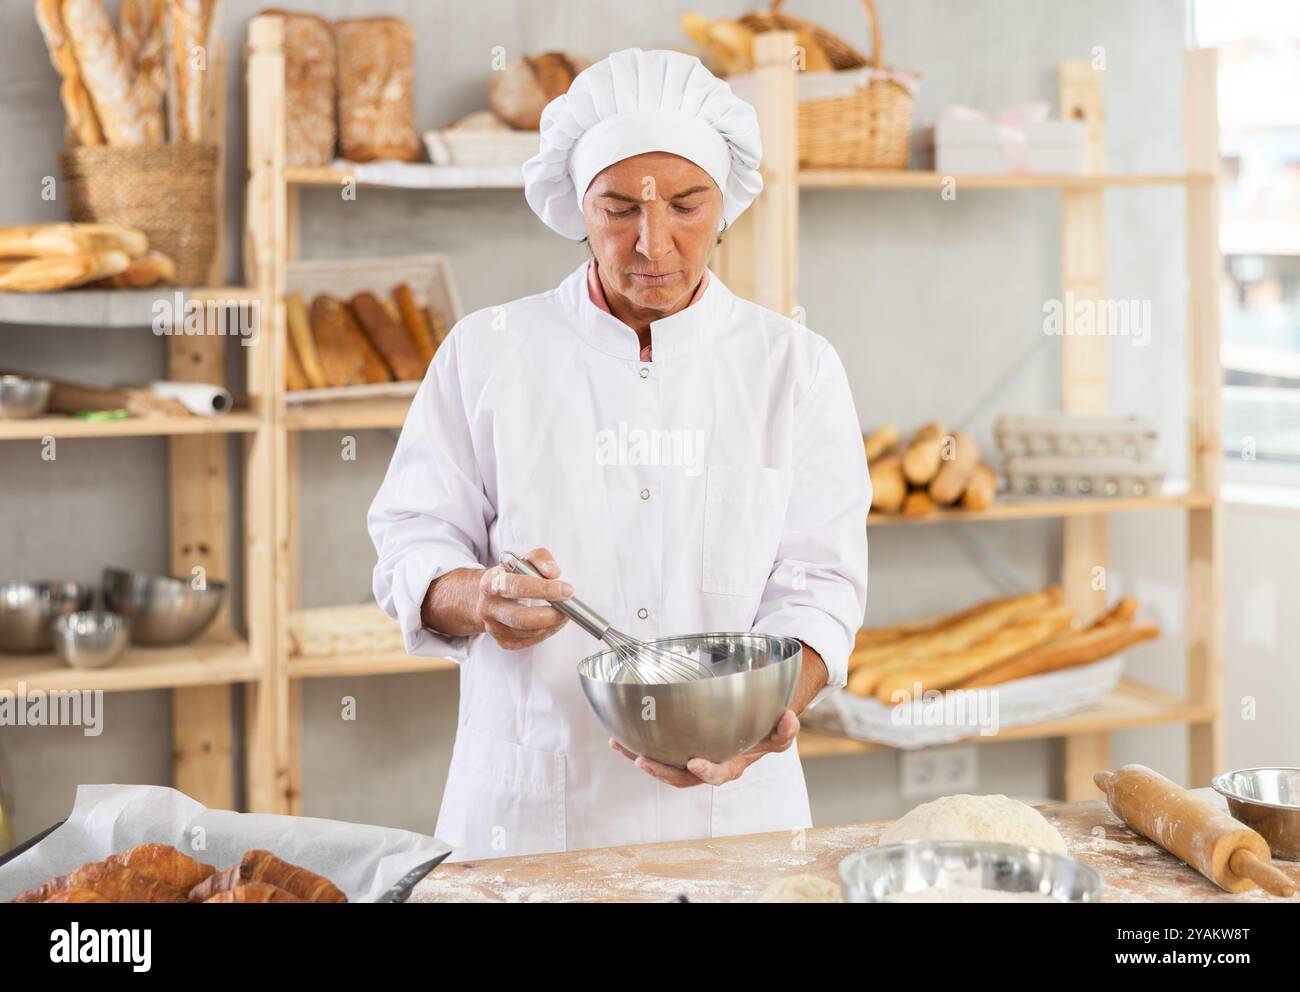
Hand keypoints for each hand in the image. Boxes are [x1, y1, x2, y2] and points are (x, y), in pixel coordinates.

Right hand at [474, 547, 572, 649]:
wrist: (490, 595)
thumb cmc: (511, 576)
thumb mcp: (524, 560)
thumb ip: (541, 559)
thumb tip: (553, 573)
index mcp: (491, 583)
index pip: (516, 587)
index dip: (544, 589)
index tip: (567, 590)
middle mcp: (488, 607)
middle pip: (520, 618)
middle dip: (550, 615)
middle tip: (569, 607)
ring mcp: (493, 627)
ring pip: (528, 633)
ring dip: (552, 624)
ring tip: (565, 613)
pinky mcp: (502, 641)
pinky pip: (528, 642)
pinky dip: (546, 633)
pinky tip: (554, 622)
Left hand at [609, 708, 800, 787]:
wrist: (752, 728)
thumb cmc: (765, 731)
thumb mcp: (779, 732)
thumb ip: (785, 729)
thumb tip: (789, 717)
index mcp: (730, 765)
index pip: (717, 774)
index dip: (706, 771)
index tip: (694, 763)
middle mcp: (707, 767)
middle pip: (681, 778)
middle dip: (661, 772)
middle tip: (643, 762)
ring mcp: (690, 760)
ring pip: (663, 766)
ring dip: (642, 760)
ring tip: (621, 747)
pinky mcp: (677, 750)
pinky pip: (656, 751)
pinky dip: (637, 745)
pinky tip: (619, 736)